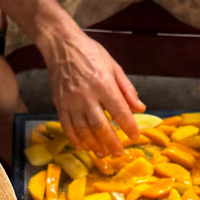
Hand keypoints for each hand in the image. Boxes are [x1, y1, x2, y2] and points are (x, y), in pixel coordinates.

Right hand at [38, 24, 143, 155]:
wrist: (62, 45)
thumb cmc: (90, 53)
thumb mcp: (114, 66)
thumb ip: (127, 89)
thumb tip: (140, 108)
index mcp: (103, 84)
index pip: (119, 111)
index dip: (129, 126)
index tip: (135, 135)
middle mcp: (86, 95)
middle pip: (100, 126)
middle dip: (112, 142)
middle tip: (119, 153)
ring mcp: (71, 101)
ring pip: (83, 130)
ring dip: (94, 145)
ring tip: (103, 154)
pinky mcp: (59, 103)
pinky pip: (66, 126)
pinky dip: (75, 138)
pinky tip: (82, 146)